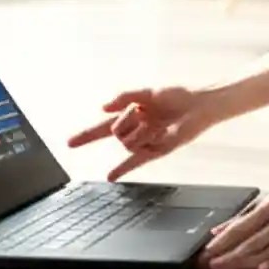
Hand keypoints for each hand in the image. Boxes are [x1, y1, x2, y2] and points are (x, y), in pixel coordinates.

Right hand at [67, 86, 215, 180]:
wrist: (199, 105)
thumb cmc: (177, 96)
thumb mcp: (147, 91)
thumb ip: (123, 96)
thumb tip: (102, 108)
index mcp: (131, 116)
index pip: (103, 128)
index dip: (86, 135)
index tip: (69, 143)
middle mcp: (136, 131)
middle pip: (115, 132)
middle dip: (124, 119)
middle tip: (140, 112)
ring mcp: (146, 142)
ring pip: (127, 142)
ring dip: (138, 130)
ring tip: (154, 123)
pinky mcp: (157, 151)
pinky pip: (138, 157)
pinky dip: (123, 167)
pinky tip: (110, 176)